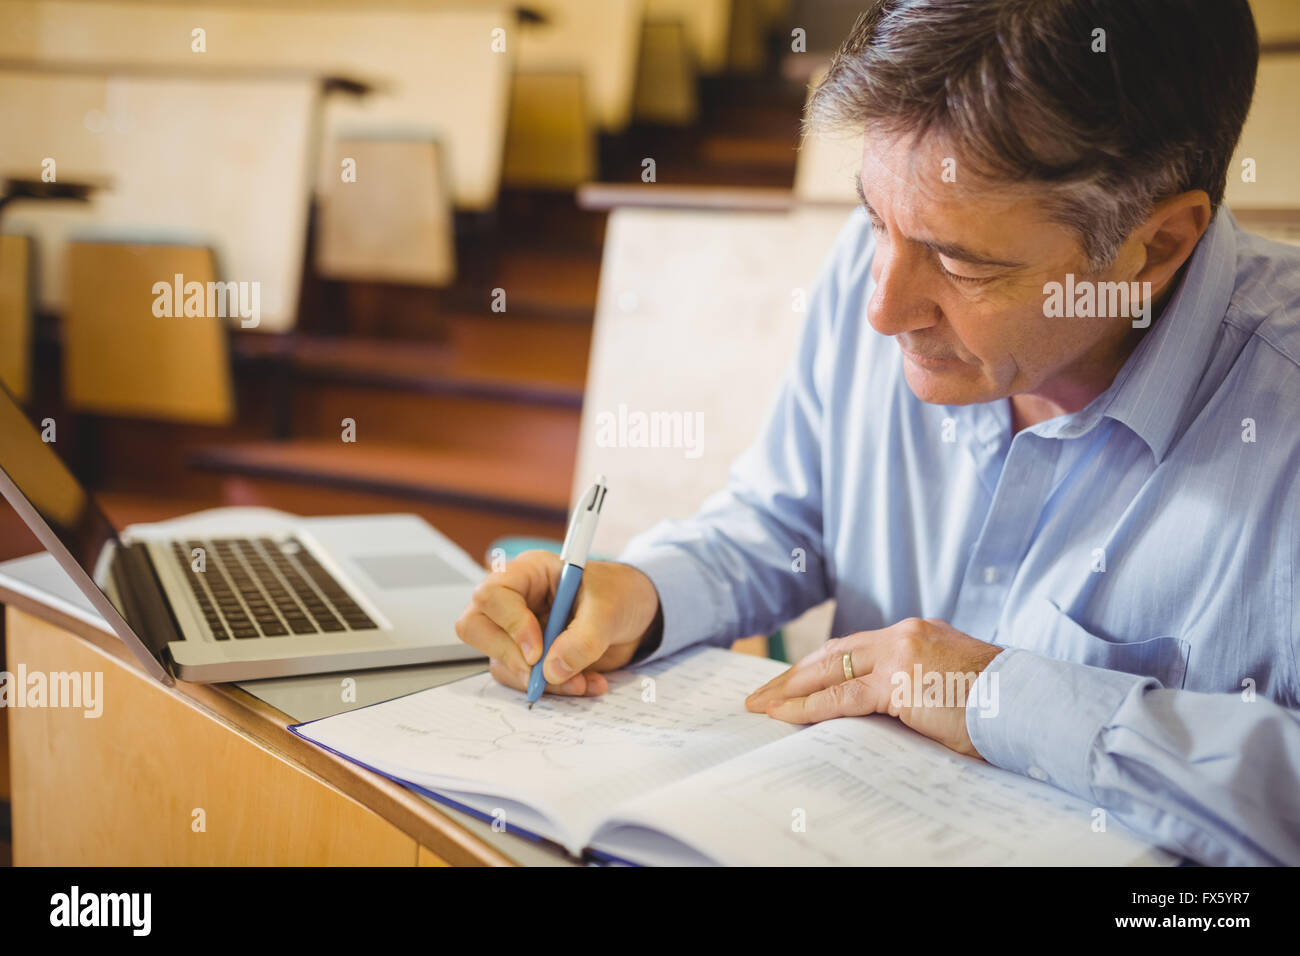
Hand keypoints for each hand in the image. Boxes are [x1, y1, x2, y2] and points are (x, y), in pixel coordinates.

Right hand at [454, 550, 661, 696]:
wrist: (639, 616)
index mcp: (529, 573)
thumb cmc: (620, 595)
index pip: (492, 595)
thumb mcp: (609, 610)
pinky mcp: (530, 658)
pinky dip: (554, 689)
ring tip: (581, 681)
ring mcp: (518, 631)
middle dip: (510, 658)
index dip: (510, 625)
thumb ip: (583, 639)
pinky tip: (586, 683)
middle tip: (543, 674)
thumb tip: (553, 670)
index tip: (537, 651)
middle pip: (475, 627)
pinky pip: (524, 680)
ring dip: (539, 681)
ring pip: (500, 662)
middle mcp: (516, 601)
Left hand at [744, 618, 1003, 756]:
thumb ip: (916, 688)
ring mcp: (901, 654)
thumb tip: (883, 715)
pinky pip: (841, 696)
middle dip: (794, 675)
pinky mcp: (900, 681)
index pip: (855, 648)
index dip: (819, 665)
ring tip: (761, 706)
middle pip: (833, 653)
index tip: (793, 680)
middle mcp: (905, 634)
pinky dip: (808, 707)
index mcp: (918, 632)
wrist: (1030, 704)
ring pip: (829, 671)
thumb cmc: (1000, 705)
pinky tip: (784, 715)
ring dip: (790, 691)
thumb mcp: (951, 686)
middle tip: (761, 692)